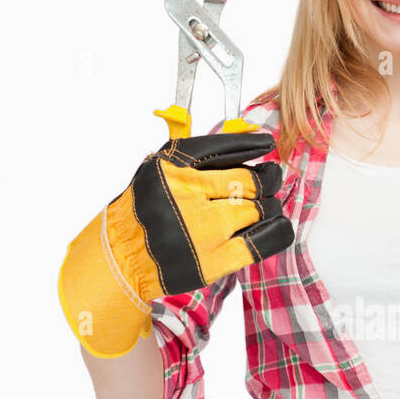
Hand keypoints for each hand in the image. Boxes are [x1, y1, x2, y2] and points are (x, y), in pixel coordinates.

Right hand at [59, 119, 294, 358]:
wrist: (121, 258)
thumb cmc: (142, 214)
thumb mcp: (158, 173)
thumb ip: (194, 159)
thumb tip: (245, 138)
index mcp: (172, 168)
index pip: (224, 147)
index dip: (252, 144)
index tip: (267, 144)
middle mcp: (187, 195)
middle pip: (248, 180)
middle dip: (267, 179)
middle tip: (272, 179)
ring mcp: (202, 229)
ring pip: (259, 209)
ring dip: (270, 205)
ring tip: (268, 205)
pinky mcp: (214, 260)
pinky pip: (261, 241)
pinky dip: (276, 230)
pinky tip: (278, 224)